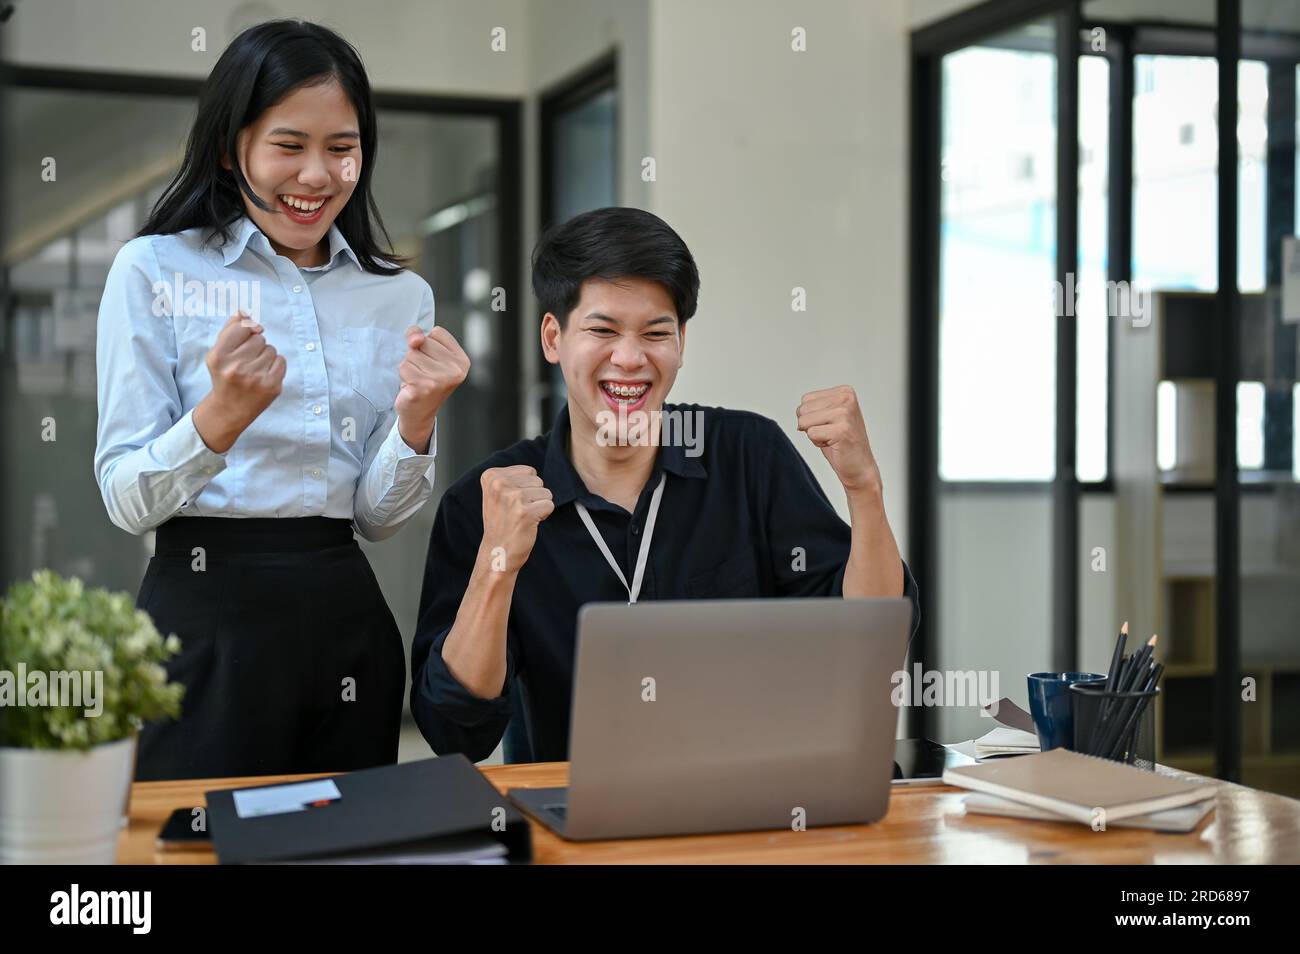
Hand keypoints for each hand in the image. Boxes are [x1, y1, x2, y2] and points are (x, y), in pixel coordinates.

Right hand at [193, 312, 285, 452]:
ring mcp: (255, 378)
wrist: (230, 409)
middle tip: (247, 360)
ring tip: (255, 368)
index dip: (246, 331)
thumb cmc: (225, 375)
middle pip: (258, 338)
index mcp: (218, 356)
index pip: (242, 327)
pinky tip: (265, 374)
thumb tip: (244, 311)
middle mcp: (235, 367)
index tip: (245, 338)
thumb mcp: (219, 352)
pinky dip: (276, 365)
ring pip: (271, 349)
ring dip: (266, 356)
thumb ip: (230, 329)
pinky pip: (281, 360)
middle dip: (255, 346)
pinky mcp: (271, 386)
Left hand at [395, 325, 469, 451]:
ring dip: (410, 366)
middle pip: (424, 342)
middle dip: (418, 355)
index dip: (429, 344)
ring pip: (411, 355)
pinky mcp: (422, 388)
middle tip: (425, 373)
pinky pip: (404, 367)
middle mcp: (455, 371)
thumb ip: (418, 335)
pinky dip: (404, 376)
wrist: (420, 413)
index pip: (437, 332)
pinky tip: (412, 386)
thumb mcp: (428, 354)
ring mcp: (439, 381)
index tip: (434, 361)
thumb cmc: (425, 381)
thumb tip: (415, 339)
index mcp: (462, 360)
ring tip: (419, 380)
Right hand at [479, 465, 553, 573]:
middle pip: (538, 480)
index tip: (510, 503)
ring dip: (539, 506)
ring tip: (522, 517)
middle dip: (534, 497)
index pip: (528, 471)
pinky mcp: (525, 512)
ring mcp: (513, 497)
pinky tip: (528, 524)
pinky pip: (549, 505)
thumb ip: (511, 477)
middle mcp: (500, 483)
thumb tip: (534, 472)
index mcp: (491, 476)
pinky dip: (543, 516)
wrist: (497, 552)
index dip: (525, 488)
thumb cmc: (501, 522)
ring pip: (546, 492)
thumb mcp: (497, 493)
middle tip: (517, 512)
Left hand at [796, 385, 881, 495]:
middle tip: (830, 433)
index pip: (805, 399)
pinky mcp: (842, 430)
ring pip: (804, 421)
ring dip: (814, 434)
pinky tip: (834, 444)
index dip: (811, 416)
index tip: (830, 424)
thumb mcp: (829, 416)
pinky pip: (811, 434)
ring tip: (832, 438)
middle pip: (803, 409)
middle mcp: (846, 399)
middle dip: (811, 425)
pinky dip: (818, 443)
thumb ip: (815, 406)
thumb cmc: (843, 442)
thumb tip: (798, 410)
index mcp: (844, 392)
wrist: (860, 466)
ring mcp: (844, 413)